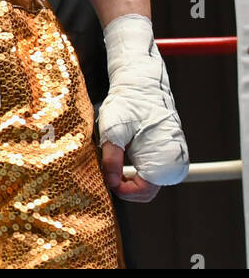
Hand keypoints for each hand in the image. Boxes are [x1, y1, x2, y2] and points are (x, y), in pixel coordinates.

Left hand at [97, 14, 188, 201]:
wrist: (142, 85)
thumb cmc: (127, 105)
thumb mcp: (113, 131)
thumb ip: (112, 159)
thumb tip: (110, 182)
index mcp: (163, 162)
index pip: (142, 192)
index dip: (121, 190)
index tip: (105, 179)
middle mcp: (174, 164)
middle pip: (146, 189)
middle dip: (124, 184)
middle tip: (106, 170)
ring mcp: (173, 159)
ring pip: (148, 181)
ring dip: (129, 176)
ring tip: (112, 160)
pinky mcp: (168, 153)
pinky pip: (152, 169)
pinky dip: (136, 168)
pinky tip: (123, 154)